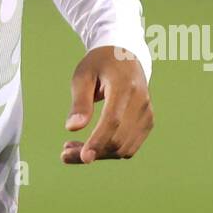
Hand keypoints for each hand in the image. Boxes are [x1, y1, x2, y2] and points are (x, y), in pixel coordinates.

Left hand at [62, 45, 153, 164]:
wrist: (125, 54)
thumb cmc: (100, 63)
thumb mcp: (83, 75)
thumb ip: (79, 101)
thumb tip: (72, 128)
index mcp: (124, 85)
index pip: (113, 119)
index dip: (98, 141)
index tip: (83, 158)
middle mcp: (141, 101)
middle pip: (119, 139)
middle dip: (93, 152)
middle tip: (65, 153)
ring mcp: (147, 113)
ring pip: (125, 148)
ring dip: (100, 155)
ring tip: (72, 150)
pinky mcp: (148, 122)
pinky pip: (130, 147)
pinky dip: (110, 152)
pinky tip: (90, 147)